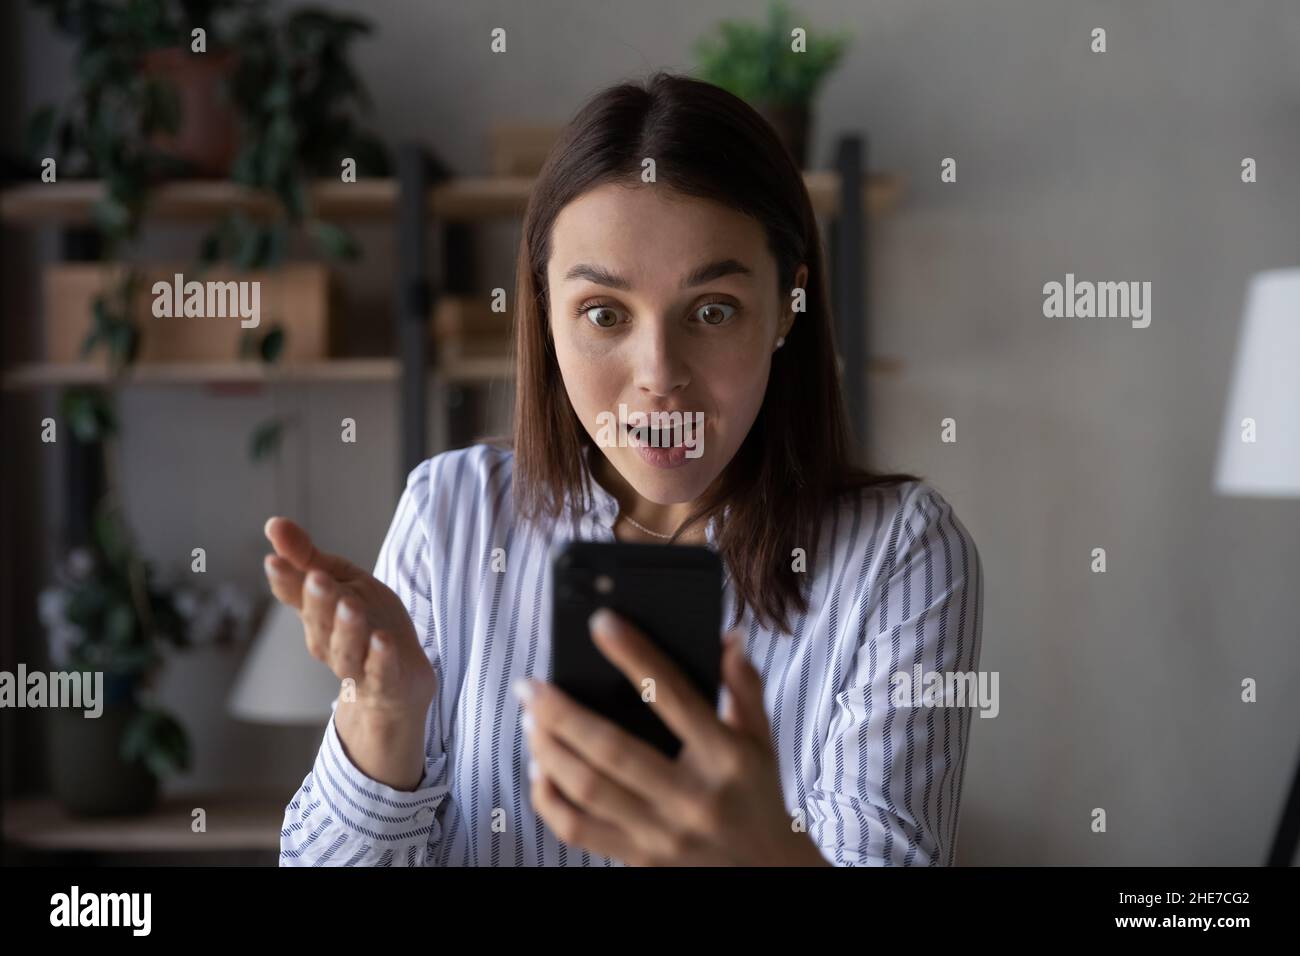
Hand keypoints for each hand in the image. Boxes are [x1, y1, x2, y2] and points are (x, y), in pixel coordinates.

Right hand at [262, 516, 435, 790]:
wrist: (402, 680)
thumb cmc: (367, 625)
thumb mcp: (343, 583)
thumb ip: (308, 558)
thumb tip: (273, 523)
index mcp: (317, 615)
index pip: (297, 596)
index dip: (286, 580)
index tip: (273, 559)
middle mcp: (330, 642)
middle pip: (320, 622)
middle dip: (318, 600)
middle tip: (317, 577)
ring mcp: (357, 666)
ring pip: (346, 649)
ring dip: (347, 628)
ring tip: (350, 605)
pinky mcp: (386, 683)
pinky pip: (380, 672)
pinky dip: (380, 659)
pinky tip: (382, 641)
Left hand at [517, 609, 829, 865]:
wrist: (767, 872)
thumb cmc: (758, 796)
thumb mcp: (762, 739)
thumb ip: (745, 686)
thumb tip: (727, 638)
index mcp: (725, 757)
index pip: (673, 696)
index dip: (635, 655)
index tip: (601, 623)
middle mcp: (691, 797)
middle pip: (611, 748)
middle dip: (561, 712)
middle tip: (530, 685)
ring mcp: (662, 833)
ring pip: (586, 789)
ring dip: (548, 750)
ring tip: (530, 720)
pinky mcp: (640, 859)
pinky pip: (578, 830)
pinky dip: (548, 799)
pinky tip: (540, 771)